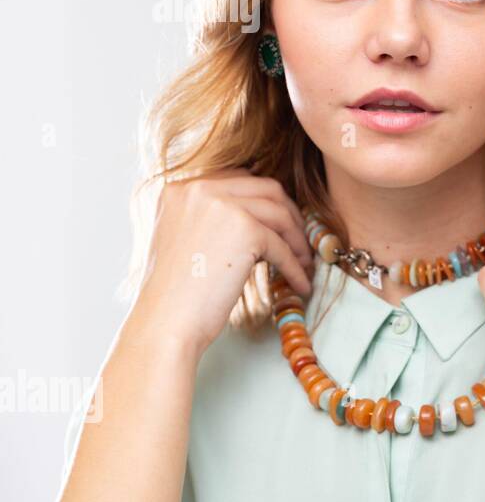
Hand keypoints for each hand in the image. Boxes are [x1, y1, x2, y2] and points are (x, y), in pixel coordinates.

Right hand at [131, 168, 316, 360]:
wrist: (163, 324)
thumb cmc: (173, 293)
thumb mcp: (183, 238)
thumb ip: (210, 217)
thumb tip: (258, 213)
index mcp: (179, 188)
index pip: (237, 178)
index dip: (265, 200)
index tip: (280, 222)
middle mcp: (198, 188)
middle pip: (265, 188)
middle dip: (289, 213)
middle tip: (299, 240)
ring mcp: (222, 205)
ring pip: (280, 214)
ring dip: (297, 240)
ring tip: (303, 263)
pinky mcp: (245, 230)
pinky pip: (282, 246)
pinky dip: (295, 266)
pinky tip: (300, 284)